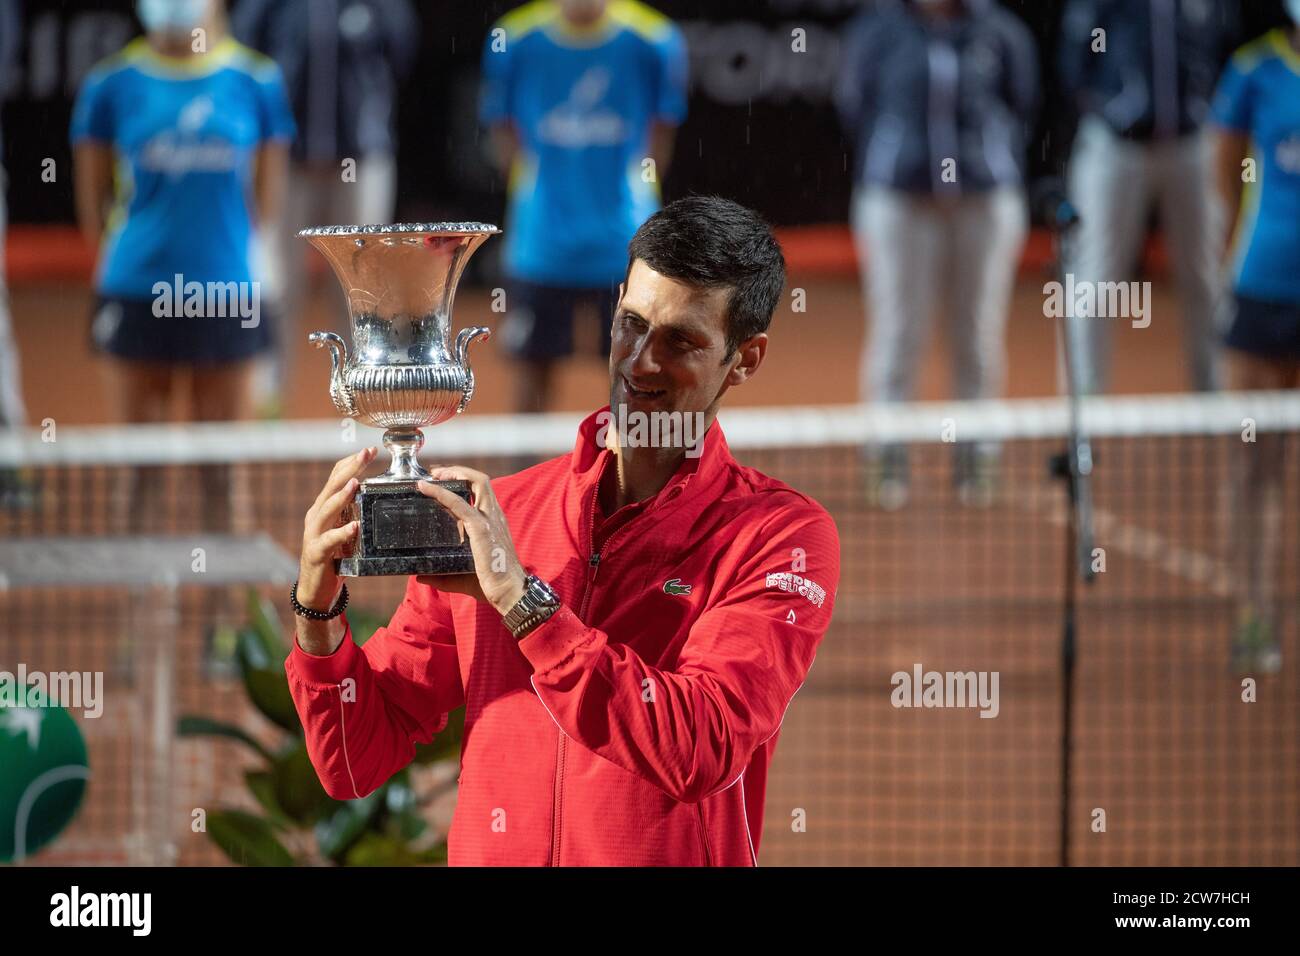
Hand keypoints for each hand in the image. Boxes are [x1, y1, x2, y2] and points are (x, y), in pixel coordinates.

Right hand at [298, 446, 376, 608]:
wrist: (316, 589)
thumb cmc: (334, 556)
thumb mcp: (343, 529)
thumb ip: (353, 512)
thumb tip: (373, 493)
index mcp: (323, 508)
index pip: (335, 478)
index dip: (351, 463)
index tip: (369, 450)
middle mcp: (316, 516)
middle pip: (331, 487)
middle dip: (349, 469)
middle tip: (365, 454)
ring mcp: (314, 534)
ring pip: (326, 510)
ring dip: (341, 496)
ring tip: (355, 484)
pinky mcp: (317, 553)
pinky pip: (329, 541)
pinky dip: (342, 533)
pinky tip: (354, 526)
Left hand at [415, 466, 526, 615]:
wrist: (510, 592)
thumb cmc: (491, 585)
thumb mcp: (461, 576)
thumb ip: (442, 575)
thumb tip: (421, 576)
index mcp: (493, 522)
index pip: (481, 492)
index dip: (463, 481)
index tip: (442, 481)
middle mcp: (494, 515)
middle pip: (481, 480)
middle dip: (457, 471)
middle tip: (435, 473)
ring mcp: (489, 519)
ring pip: (476, 482)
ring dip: (452, 473)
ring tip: (432, 475)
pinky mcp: (480, 527)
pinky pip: (459, 503)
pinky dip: (441, 492)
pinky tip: (426, 488)